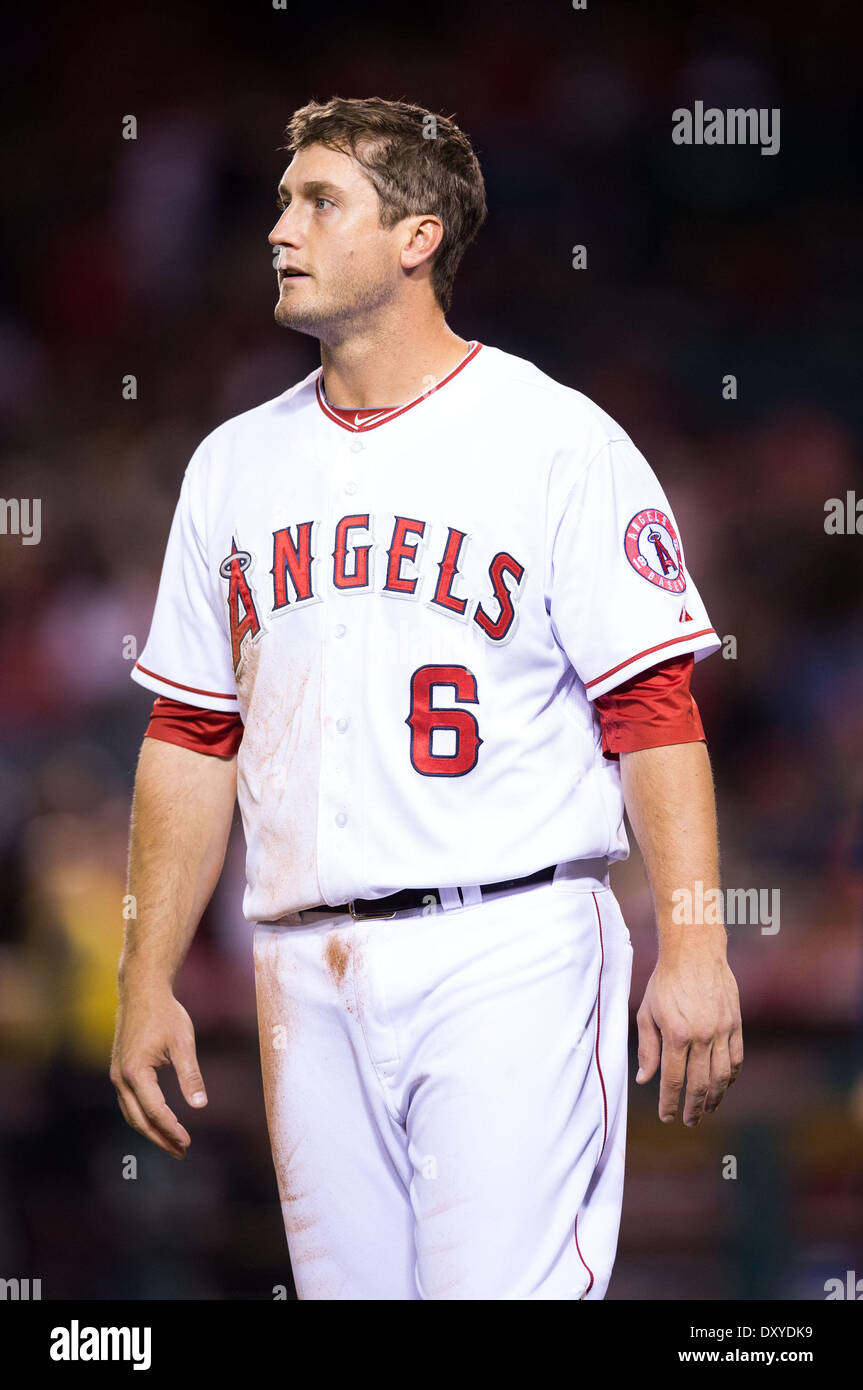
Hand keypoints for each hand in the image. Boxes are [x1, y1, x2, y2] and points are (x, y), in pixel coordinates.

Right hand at [110, 981, 207, 1158]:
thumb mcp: (183, 1043)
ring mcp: (117, 1075)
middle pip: (139, 1119)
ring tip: (173, 1142)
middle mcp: (121, 1078)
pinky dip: (144, 1116)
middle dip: (160, 1138)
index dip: (172, 1129)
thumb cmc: (166, 1014)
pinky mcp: (120, 1070)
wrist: (142, 991)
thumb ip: (190, 1075)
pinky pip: (129, 1102)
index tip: (188, 1143)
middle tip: (181, 1152)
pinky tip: (160, 1120)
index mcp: (135, 1072)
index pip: (155, 1111)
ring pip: (132, 1113)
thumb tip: (200, 1106)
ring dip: (151, 1130)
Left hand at [635, 947, 742, 1125]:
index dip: (669, 1103)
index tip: (667, 1117)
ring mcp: (721, 1031)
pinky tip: (722, 1086)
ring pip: (721, 1076)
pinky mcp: (735, 1024)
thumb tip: (644, 1080)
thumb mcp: (647, 1013)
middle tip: (689, 1121)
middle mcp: (701, 1036)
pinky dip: (730, 1077)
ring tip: (707, 1109)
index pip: (673, 1080)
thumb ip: (647, 1049)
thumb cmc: (665, 982)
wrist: (694, 952)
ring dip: (715, 1098)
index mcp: (676, 1034)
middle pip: (700, 1084)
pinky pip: (736, 1059)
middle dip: (693, 1107)